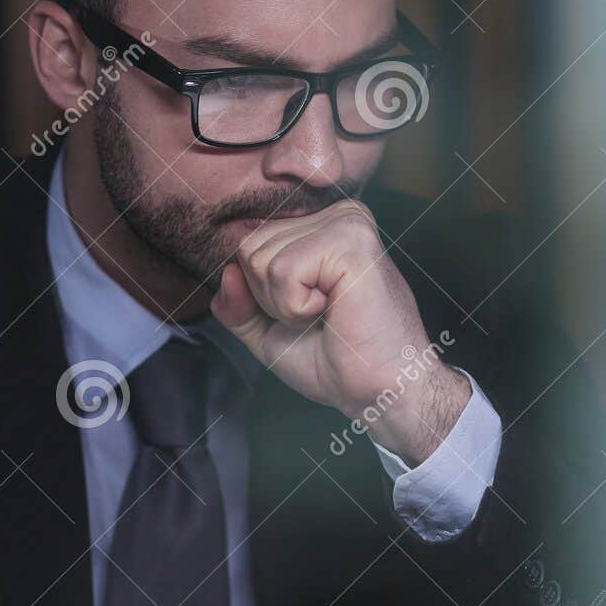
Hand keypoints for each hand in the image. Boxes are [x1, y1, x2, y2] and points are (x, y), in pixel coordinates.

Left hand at [210, 199, 470, 465]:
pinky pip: (282, 271)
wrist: (379, 391)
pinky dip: (295, 307)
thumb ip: (237, 303)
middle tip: (319, 316)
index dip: (262, 294)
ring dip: (284, 305)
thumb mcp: (268, 331)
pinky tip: (333, 310)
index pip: (250, 244)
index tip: (308, 312)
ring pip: (260, 259)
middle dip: (270, 299)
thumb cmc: (334, 361)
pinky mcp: (351, 241)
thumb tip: (227, 272)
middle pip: (250, 248)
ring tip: (328, 313)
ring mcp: (345, 222)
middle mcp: (335, 214)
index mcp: (321, 226)